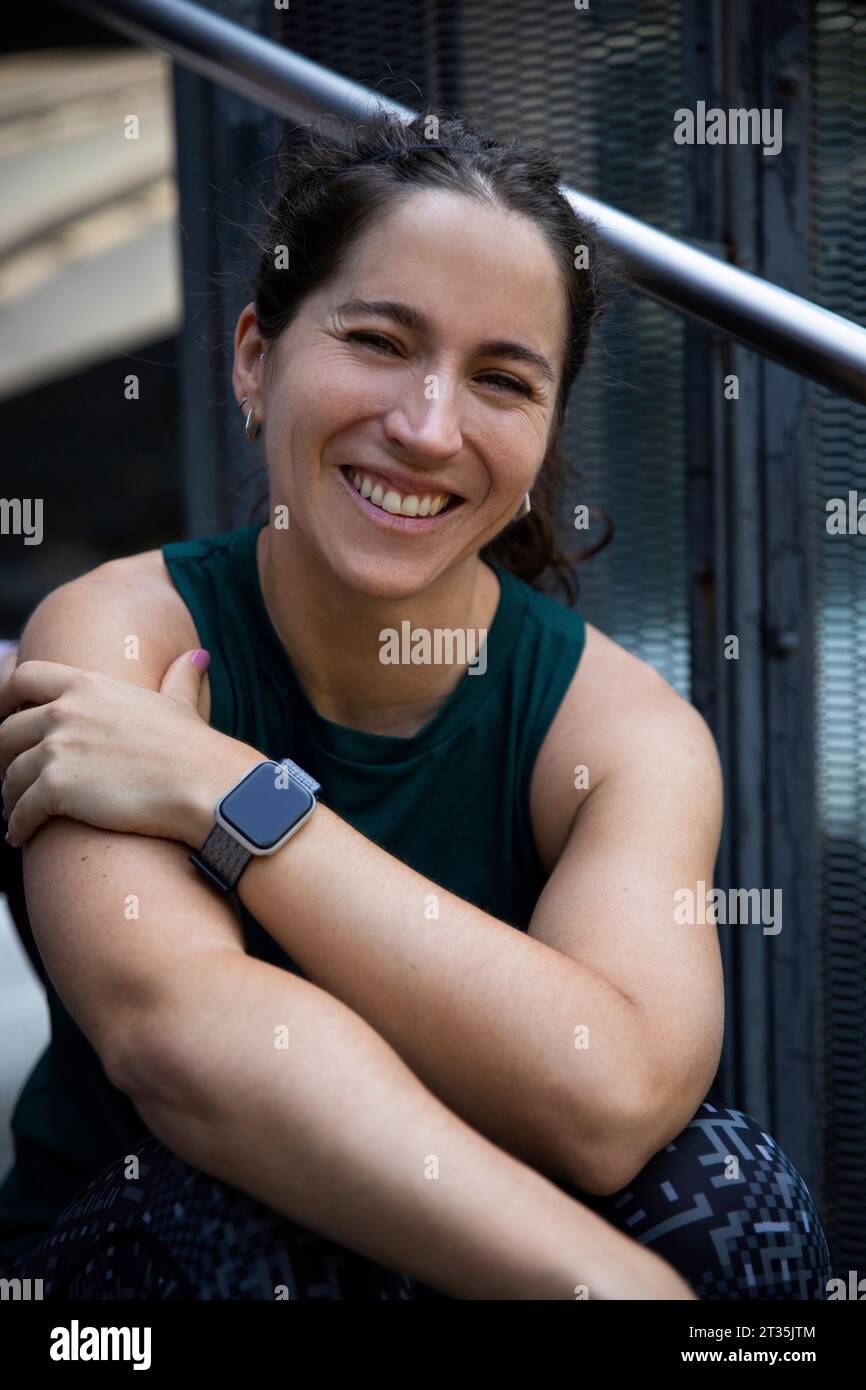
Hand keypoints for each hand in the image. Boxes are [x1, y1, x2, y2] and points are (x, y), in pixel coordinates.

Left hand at [0, 652, 260, 848]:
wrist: (204, 783)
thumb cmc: (195, 747)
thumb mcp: (180, 704)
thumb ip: (179, 679)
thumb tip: (197, 657)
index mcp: (89, 684)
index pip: (26, 677)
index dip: (5, 695)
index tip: (2, 712)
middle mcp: (65, 711)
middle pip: (7, 730)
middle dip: (3, 755)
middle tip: (9, 773)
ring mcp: (57, 749)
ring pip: (11, 774)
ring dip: (9, 796)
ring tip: (15, 812)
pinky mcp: (56, 788)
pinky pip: (22, 811)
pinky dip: (17, 825)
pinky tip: (20, 836)